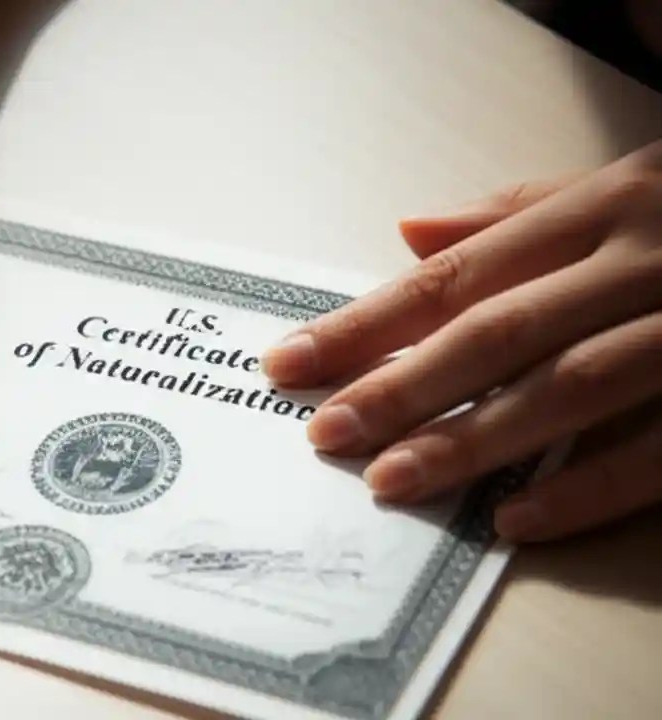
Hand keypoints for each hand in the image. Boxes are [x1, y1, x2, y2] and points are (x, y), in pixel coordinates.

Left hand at [263, 140, 661, 542]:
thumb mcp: (623, 183)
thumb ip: (515, 211)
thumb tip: (407, 232)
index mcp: (601, 210)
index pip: (453, 277)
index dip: (364, 322)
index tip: (288, 363)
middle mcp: (641, 261)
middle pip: (497, 333)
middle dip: (399, 387)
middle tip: (322, 434)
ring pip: (571, 389)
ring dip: (474, 441)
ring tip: (390, 482)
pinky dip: (593, 487)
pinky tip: (518, 520)